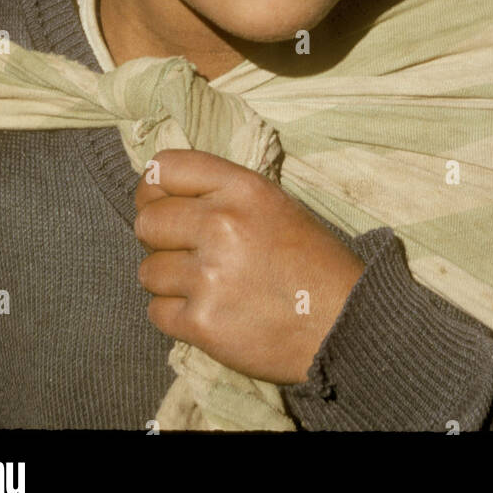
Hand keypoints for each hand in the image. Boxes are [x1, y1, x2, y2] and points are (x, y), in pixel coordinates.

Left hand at [134, 149, 365, 384]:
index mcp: (242, 188)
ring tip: (203, 286)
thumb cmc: (312, 261)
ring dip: (168, 281)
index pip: (164, 169)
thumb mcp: (274, 204)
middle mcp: (221, 225)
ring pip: (148, 271)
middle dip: (160, 239)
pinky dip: (176, 315)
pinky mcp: (203, 323)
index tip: (161, 204)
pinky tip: (207, 311)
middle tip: (186, 252)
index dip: (154, 189)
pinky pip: (156, 312)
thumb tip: (163, 194)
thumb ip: (221, 193)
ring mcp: (209, 276)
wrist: (345, 323)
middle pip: (147, 221)